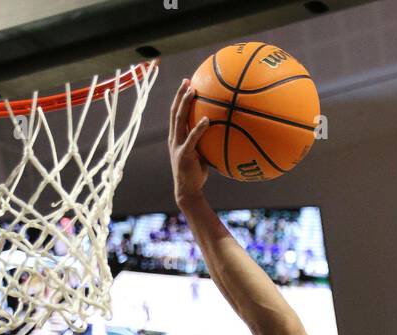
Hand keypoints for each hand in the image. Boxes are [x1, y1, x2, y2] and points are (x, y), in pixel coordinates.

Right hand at [169, 78, 209, 206]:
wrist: (188, 192)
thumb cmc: (197, 174)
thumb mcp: (201, 154)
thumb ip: (207, 142)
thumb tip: (223, 132)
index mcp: (176, 138)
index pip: (175, 114)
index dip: (179, 98)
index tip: (186, 84)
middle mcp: (173, 139)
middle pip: (174, 112)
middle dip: (179, 95)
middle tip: (186, 80)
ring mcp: (177, 146)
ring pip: (179, 120)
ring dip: (185, 104)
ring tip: (192, 91)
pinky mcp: (184, 155)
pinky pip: (192, 138)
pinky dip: (199, 128)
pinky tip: (207, 119)